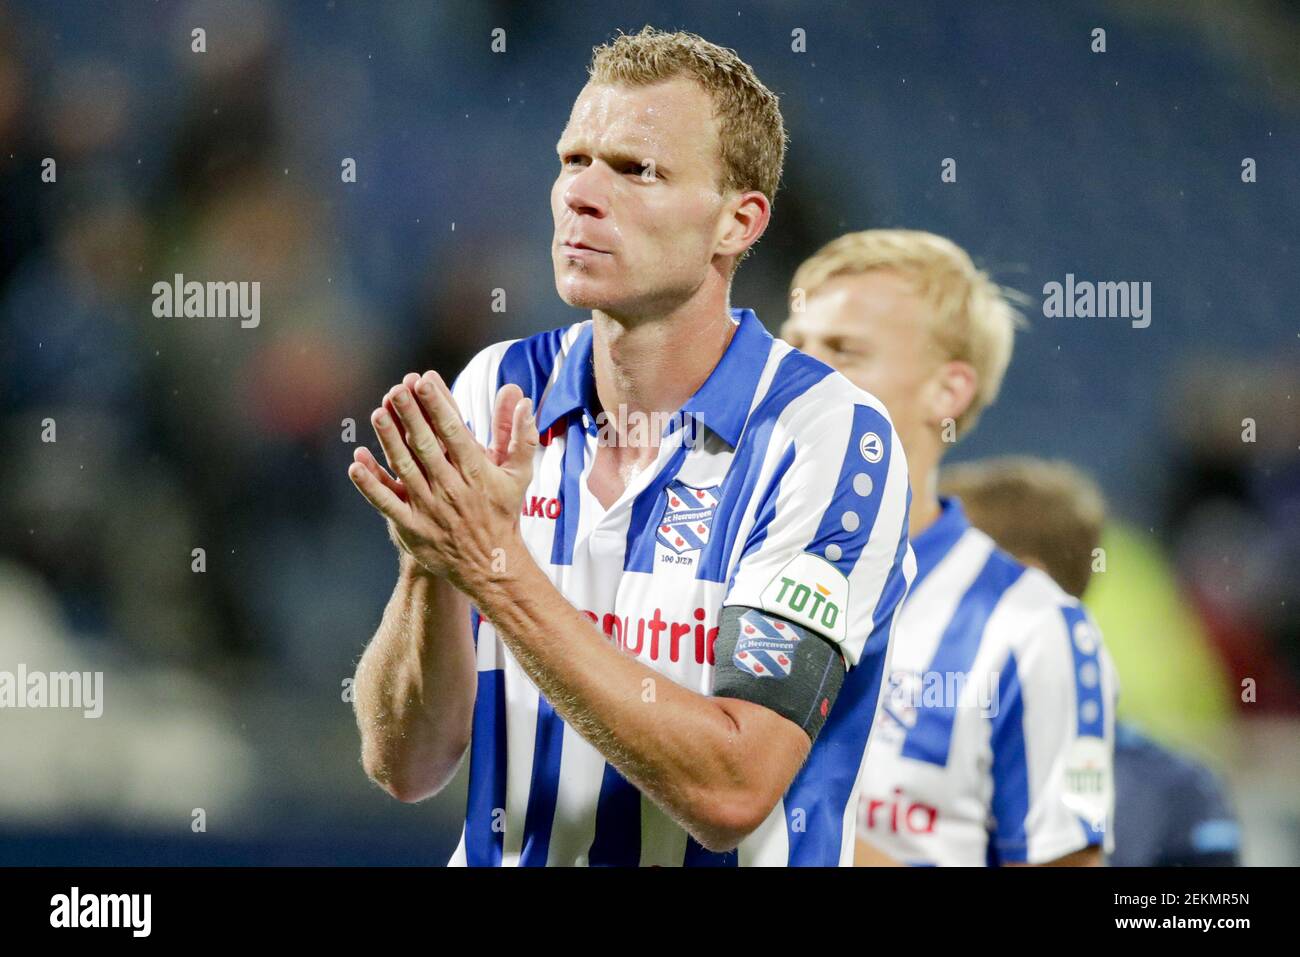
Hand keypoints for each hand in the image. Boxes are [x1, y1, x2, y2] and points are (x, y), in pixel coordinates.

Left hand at [348, 371, 538, 591]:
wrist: (491, 564)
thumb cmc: (503, 513)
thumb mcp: (519, 474)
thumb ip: (521, 434)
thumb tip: (521, 398)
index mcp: (477, 472)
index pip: (454, 432)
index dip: (438, 405)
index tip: (424, 381)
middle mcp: (452, 488)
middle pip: (427, 446)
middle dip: (410, 416)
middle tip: (395, 390)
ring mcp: (430, 508)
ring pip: (405, 469)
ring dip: (389, 441)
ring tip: (377, 414)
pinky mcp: (413, 527)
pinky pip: (387, 503)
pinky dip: (371, 485)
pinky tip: (356, 465)